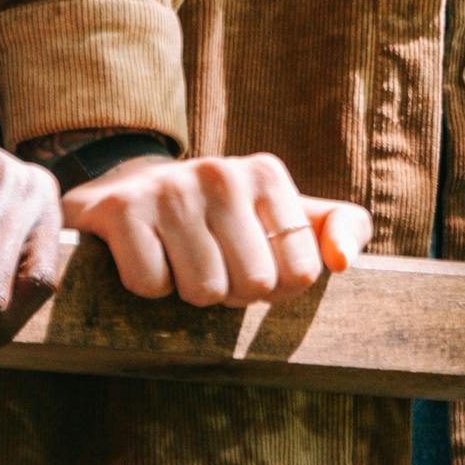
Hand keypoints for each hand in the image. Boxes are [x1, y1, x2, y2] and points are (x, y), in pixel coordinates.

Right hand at [60, 149, 372, 312]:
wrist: (128, 191)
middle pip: (254, 286)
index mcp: (266, 174)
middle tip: (209, 264)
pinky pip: (152, 285)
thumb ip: (340, 226)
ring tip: (177, 258)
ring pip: (203, 291)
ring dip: (188, 291)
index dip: (275, 287)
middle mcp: (221, 172)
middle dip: (231, 292)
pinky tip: (145, 254)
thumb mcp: (286, 214)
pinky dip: (149, 286)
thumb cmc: (219, 218)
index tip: (249, 262)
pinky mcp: (122, 210)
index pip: (302, 273)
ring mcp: (169, 188)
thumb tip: (342, 261)